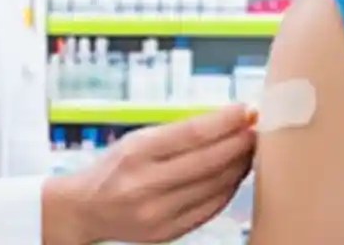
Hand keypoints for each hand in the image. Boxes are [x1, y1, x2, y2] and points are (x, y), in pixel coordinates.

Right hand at [43, 104, 256, 244]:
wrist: (86, 209)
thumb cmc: (117, 166)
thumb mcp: (138, 139)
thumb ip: (179, 133)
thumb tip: (228, 121)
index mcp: (138, 153)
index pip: (193, 134)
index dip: (225, 121)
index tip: (247, 110)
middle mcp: (146, 184)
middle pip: (209, 162)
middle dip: (240, 143)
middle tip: (257, 129)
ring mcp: (158, 213)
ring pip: (215, 187)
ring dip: (239, 165)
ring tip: (249, 149)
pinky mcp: (168, 232)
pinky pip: (210, 208)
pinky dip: (228, 189)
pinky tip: (234, 174)